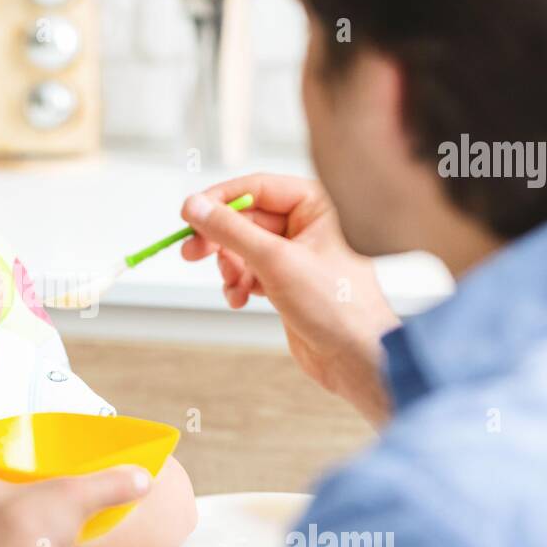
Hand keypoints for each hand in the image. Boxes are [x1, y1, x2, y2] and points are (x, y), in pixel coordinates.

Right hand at [181, 174, 399, 424]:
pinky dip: (238, 284)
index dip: (220, 200)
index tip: (190, 213)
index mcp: (317, 205)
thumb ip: (232, 231)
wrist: (356, 357)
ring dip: (230, 267)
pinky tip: (240, 299)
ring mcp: (296, 254)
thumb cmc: (337, 305)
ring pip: (243, 248)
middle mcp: (307, 225)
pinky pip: (250, 272)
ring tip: (231, 286)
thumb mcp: (276, 261)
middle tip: (191, 251)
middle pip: (245, 219)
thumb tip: (196, 207)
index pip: (257, 188)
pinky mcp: (287, 281)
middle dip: (219, 240)